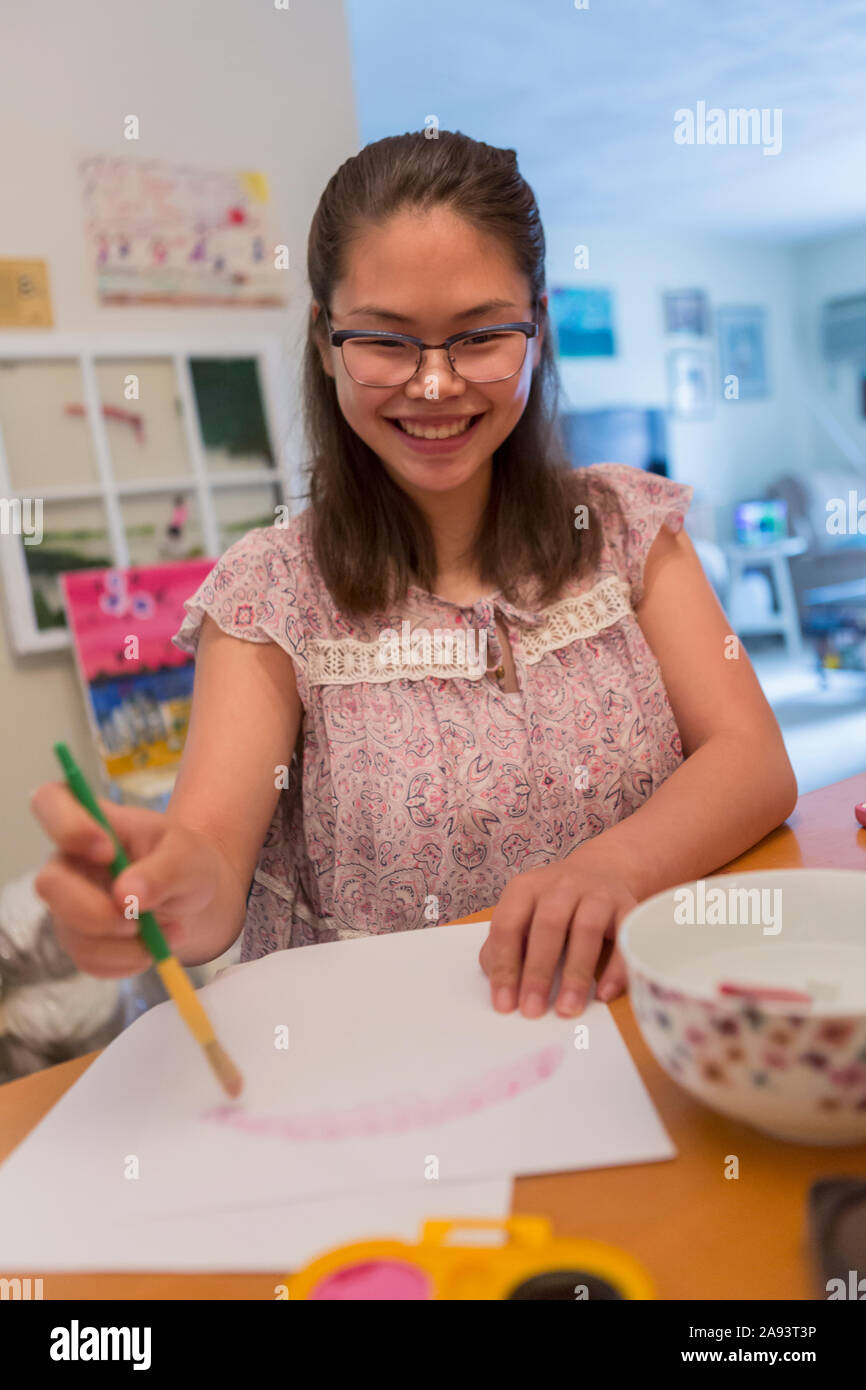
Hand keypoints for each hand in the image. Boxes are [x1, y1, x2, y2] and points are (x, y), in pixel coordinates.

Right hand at [30, 783, 222, 977]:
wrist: (191, 896)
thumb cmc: (185, 862)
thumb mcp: (189, 857)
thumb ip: (164, 871)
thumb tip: (127, 895)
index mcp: (93, 821)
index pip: (49, 802)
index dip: (66, 827)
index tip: (107, 851)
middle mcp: (69, 861)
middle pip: (48, 884)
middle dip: (96, 911)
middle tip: (140, 918)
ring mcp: (68, 902)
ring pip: (71, 933)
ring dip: (125, 943)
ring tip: (169, 930)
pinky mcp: (78, 937)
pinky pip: (89, 959)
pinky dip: (128, 960)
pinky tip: (152, 945)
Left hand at [478, 855, 636, 1017]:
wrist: (600, 873)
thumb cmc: (552, 908)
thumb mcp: (522, 918)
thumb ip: (504, 948)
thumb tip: (502, 988)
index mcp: (526, 888)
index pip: (508, 924)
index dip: (505, 965)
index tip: (505, 1005)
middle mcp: (562, 885)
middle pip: (548, 924)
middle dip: (538, 971)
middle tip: (533, 1011)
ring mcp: (597, 893)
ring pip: (586, 928)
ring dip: (576, 973)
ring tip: (567, 1008)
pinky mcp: (628, 906)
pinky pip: (625, 935)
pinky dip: (616, 967)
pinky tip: (604, 994)